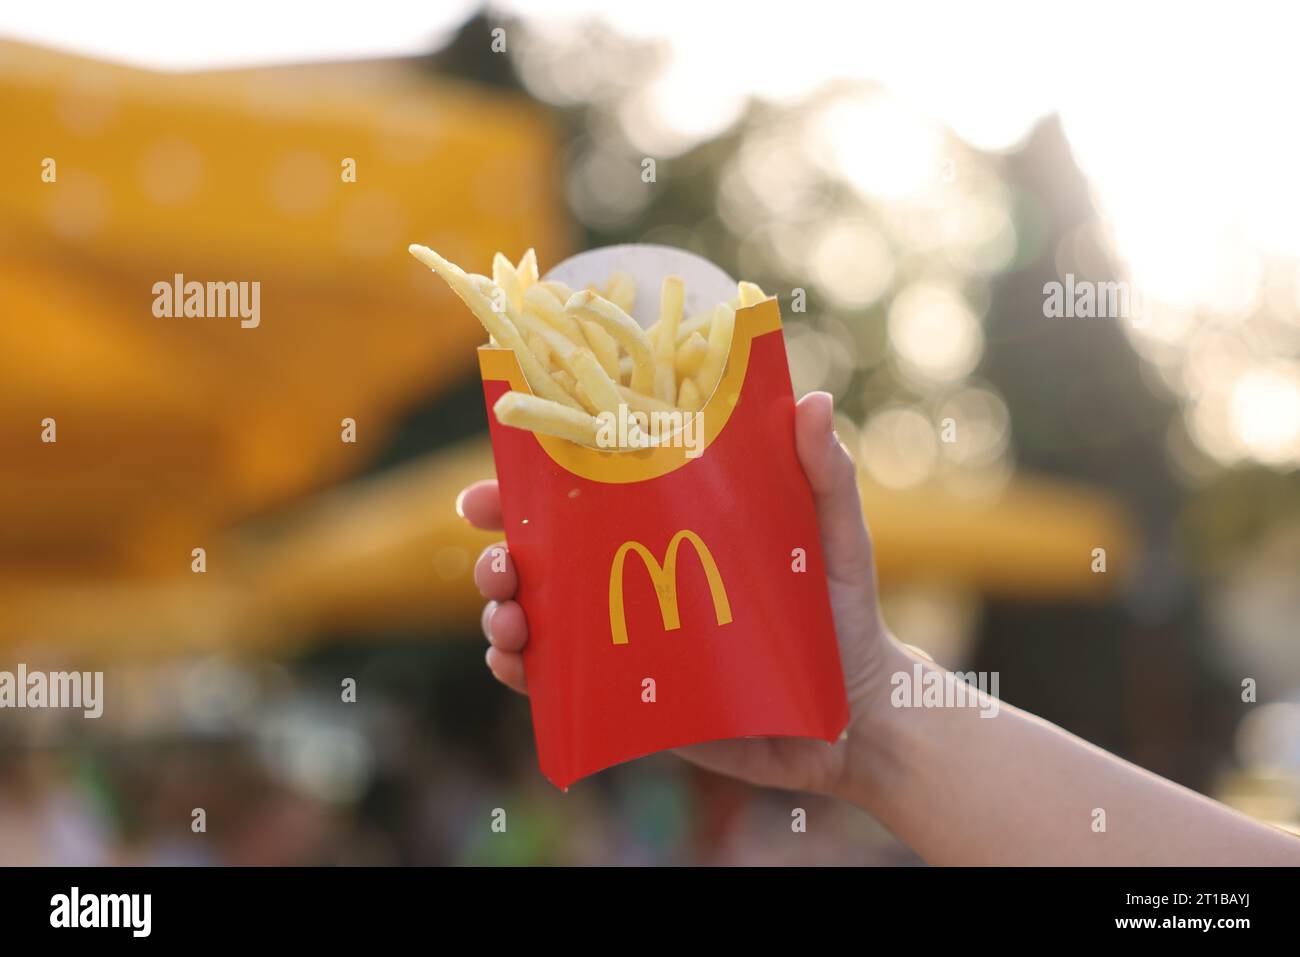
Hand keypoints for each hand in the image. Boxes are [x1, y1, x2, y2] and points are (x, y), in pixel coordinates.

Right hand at [457, 391, 893, 796]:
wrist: (855, 714)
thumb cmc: (844, 615)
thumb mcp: (834, 537)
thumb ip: (826, 475)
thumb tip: (815, 403)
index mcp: (666, 528)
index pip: (581, 494)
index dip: (525, 484)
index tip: (492, 481)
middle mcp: (633, 577)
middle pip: (540, 557)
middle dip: (498, 553)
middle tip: (501, 562)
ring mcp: (625, 638)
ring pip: (535, 619)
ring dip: (500, 613)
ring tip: (510, 617)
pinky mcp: (628, 697)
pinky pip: (557, 686)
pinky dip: (522, 673)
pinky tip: (518, 665)